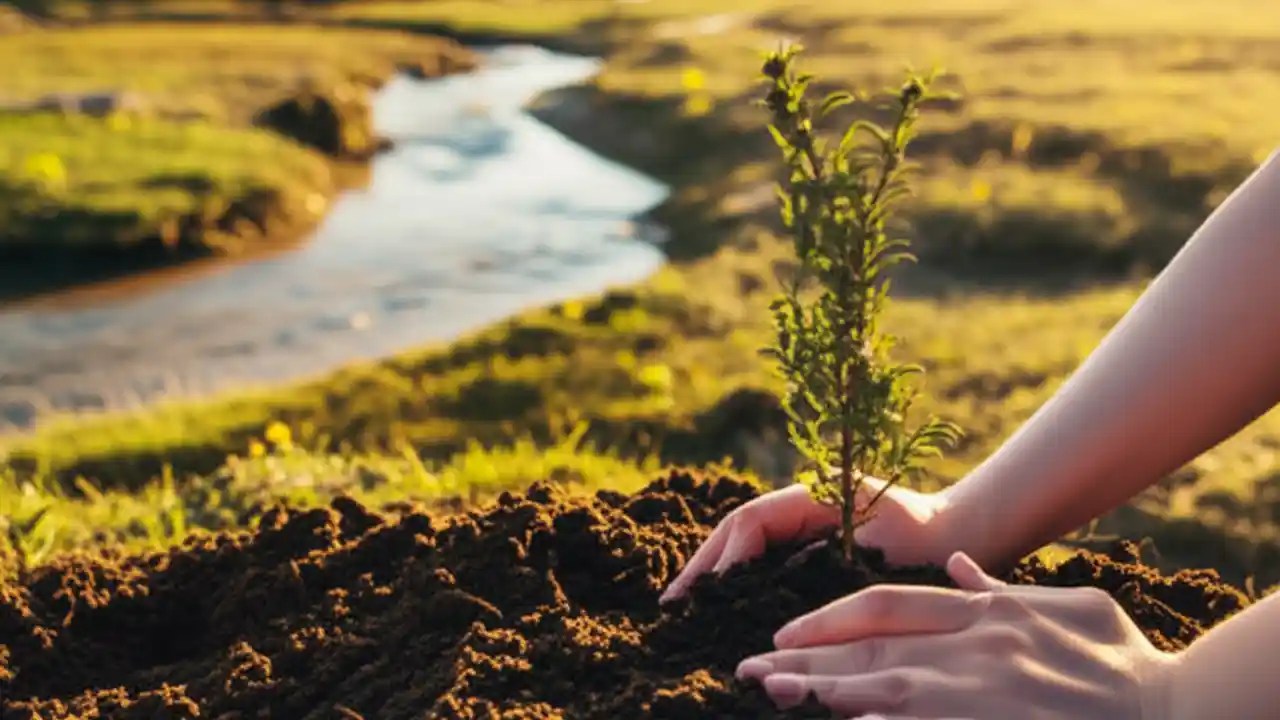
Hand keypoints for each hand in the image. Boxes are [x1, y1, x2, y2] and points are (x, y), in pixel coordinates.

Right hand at [660, 477, 955, 602]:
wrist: (963, 537)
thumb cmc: (929, 536)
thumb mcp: (881, 538)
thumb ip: (829, 549)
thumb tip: (774, 573)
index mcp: (809, 495)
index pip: (750, 521)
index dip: (724, 555)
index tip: (708, 592)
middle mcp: (798, 507)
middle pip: (735, 533)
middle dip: (702, 567)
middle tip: (670, 604)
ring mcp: (801, 528)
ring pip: (743, 548)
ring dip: (712, 576)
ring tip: (683, 609)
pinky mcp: (809, 553)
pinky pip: (762, 565)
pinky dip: (737, 586)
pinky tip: (720, 612)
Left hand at [736, 552, 1176, 718]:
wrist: (1171, 713)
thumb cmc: (1120, 662)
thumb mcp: (1069, 606)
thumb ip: (1006, 588)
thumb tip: (968, 567)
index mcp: (984, 615)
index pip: (885, 606)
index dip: (829, 617)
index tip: (786, 631)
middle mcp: (971, 650)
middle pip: (868, 649)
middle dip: (803, 657)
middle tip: (749, 666)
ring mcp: (977, 696)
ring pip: (879, 690)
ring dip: (819, 692)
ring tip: (770, 692)